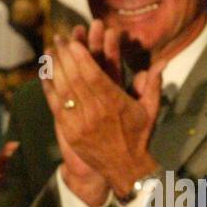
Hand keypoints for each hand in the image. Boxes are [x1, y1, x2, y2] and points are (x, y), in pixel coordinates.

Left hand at [43, 33, 163, 196]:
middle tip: (58, 38)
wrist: (125, 168)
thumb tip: (162, 61)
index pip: (94, 75)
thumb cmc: (139, 136)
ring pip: (63, 90)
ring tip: (49, 50)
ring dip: (54, 68)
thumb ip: (153, 84)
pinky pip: (56, 106)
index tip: (72, 42)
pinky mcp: (69, 132)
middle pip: (75, 79)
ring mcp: (80, 123)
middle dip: (65, 56)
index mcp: (115, 104)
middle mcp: (96, 113)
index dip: (81, 57)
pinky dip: (48, 88)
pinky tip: (44, 73)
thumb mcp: (150, 110)